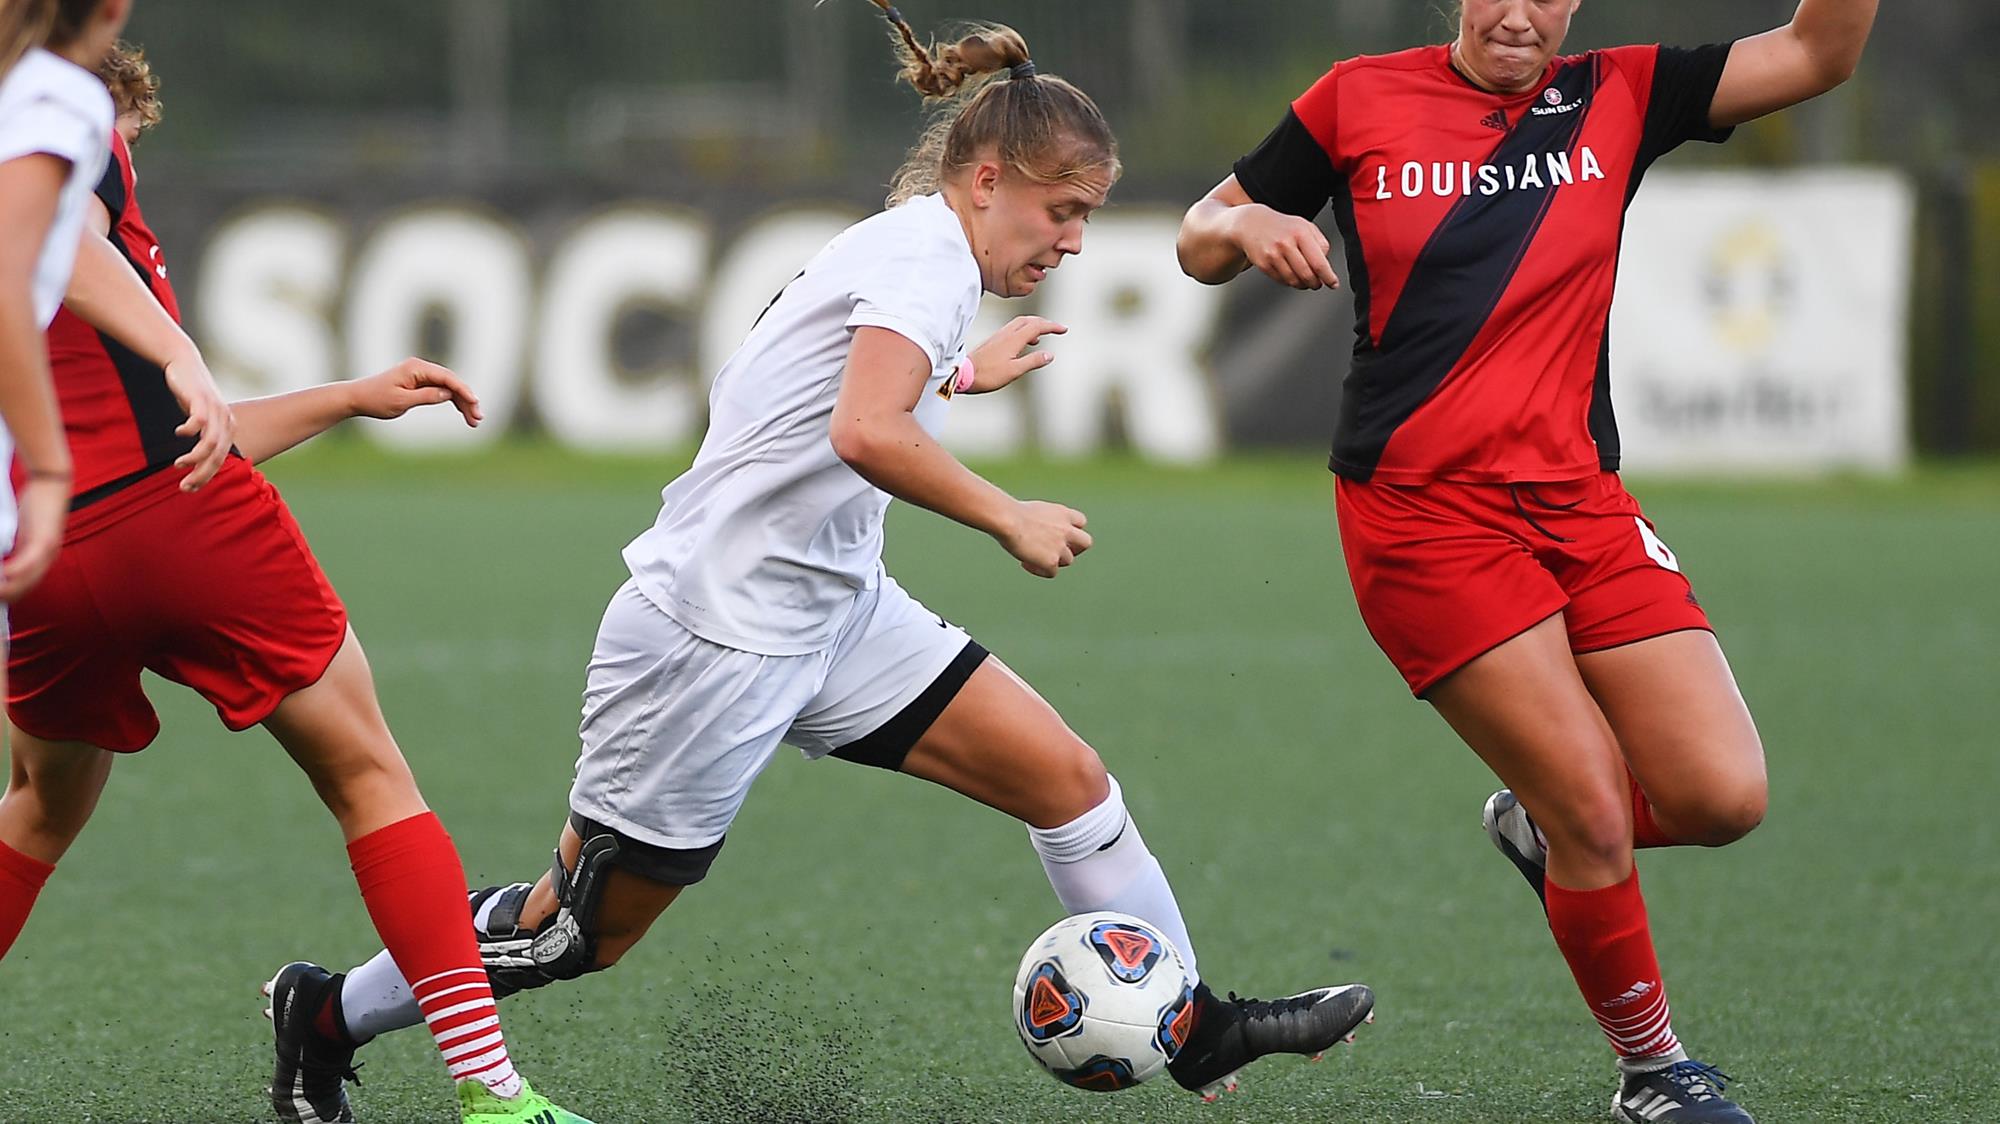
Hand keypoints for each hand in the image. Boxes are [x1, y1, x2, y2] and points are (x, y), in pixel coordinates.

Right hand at [0, 473, 68, 601]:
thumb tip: (1, 562)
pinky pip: (28, 562)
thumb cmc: (33, 506)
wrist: (50, 484)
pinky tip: (1, 575)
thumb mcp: (21, 532)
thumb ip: (13, 547)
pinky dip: (14, 571)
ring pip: (26, 580)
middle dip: (3, 596)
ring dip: (5, 588)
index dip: (7, 596)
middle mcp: (47, 560)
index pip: (24, 588)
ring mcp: (47, 551)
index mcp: (42, 560)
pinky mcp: (44, 540)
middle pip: (24, 589)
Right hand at [163, 354, 234, 490]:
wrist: (184, 363)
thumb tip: (194, 462)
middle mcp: (226, 420)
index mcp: (228, 428)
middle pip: (217, 456)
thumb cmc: (190, 394)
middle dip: (202, 474)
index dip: (207, 477)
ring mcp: (215, 410)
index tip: (191, 488)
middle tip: (185, 487)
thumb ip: (201, 436)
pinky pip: (199, 421)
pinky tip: (178, 433)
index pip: (221, 460)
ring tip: (179, 464)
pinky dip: (189, 431)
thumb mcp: (199, 418)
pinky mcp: (202, 399)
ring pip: (211, 443)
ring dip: (195, 458)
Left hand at [349, 357, 481, 426]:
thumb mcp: (401, 401)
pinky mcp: (419, 383)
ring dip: (462, 403)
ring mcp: (421, 375)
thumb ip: (426, 396)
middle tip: (478, 417)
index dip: (463, 390)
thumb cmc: (376, 399)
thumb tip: (448, 394)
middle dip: (467, 400)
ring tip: (474, 420)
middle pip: (452, 383)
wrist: (357, 398)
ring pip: (449, 388)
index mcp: (416, 368)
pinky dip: (452, 401)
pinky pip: (441, 390)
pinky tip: (463, 412)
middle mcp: (421, 368)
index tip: (475, 403)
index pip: (447, 378)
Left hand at [968, 316, 1067, 392]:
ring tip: (1042, 334)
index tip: (1063, 329)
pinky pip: (1013, 329)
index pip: (1037, 326)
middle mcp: (1006, 334)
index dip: (1052, 326)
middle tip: (1056, 328)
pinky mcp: (994, 341)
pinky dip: (1023, 331)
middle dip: (1044, 322)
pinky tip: (1024, 343)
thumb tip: (1049, 355)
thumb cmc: (987, 374)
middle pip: (1029, 320)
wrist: (962, 373)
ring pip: (1020, 323)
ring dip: (1033, 325)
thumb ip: (1032, 361)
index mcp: (1014, 339)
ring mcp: (999, 336)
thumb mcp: (1014, 371)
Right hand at [995, 500, 1091, 578]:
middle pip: (1085, 542)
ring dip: (1053, 561)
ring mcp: (1061, 547)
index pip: (1080, 522)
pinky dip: (1039, 570)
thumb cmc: (1011, 512)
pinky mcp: (1052, 561)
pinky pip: (1051, 572)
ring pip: (1068, 560)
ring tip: (1033, 556)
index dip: (1072, 530)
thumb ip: (1044, 520)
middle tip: (1058, 552)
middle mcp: (1066, 530)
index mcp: (1062, 513)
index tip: (1056, 534)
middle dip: (1075, 549)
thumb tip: (1037, 530)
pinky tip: (1025, 563)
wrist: (1008, 520)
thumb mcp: (1034, 510)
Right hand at [1230, 205, 1340, 289]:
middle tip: (1318, 284)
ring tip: (1305, 280)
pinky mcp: (1263, 264)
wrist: (1252, 224)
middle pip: (1307, 275)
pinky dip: (1289, 282)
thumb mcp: (1305, 226)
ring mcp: (1273, 255)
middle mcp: (1286, 243)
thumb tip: (1326, 263)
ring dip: (1302, 285)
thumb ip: (1320, 243)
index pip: (1319, 262)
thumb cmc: (1283, 226)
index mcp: (1301, 233)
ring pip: (1294, 280)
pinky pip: (1281, 280)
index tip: (1333, 284)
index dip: (1328, 276)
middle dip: (1315, 283)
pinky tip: (1291, 275)